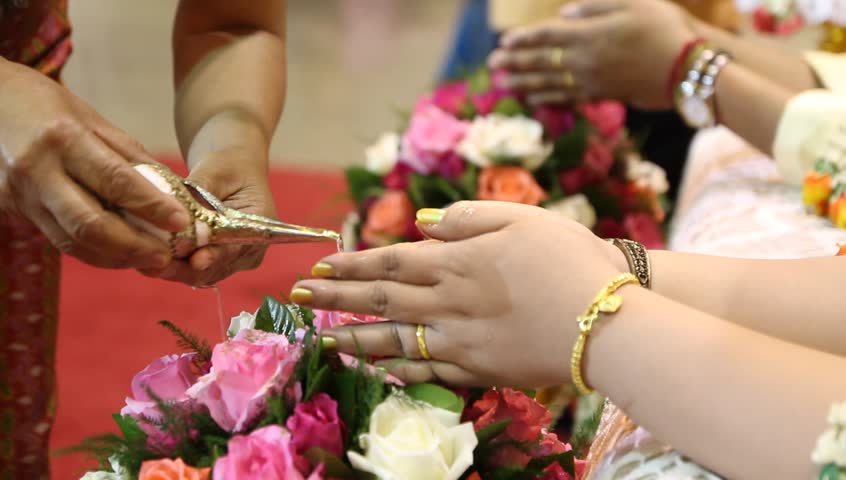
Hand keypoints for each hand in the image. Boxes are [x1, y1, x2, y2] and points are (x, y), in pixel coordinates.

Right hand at [0, 60, 187, 268]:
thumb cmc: (45, 104)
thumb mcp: (90, 117)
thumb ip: (128, 154)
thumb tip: (171, 188)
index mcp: (62, 139)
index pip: (114, 180)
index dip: (150, 206)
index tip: (181, 221)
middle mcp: (38, 170)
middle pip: (90, 223)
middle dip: (133, 246)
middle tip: (166, 256)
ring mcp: (21, 195)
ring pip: (72, 241)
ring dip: (115, 258)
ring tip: (147, 260)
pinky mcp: (13, 211)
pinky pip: (59, 239)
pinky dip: (93, 251)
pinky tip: (119, 254)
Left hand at [139, 149, 276, 285]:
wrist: (232, 171)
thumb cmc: (228, 167)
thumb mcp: (216, 172)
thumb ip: (201, 192)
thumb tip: (180, 213)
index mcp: (260, 226)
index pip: (236, 247)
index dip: (214, 256)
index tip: (195, 261)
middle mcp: (250, 250)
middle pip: (218, 269)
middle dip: (186, 270)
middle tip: (157, 265)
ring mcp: (233, 259)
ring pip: (203, 275)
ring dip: (175, 271)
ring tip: (146, 262)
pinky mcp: (215, 261)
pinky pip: (193, 271)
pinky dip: (173, 266)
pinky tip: (149, 259)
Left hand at [292, 201, 628, 387]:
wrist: (607, 320)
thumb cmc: (569, 259)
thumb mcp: (522, 218)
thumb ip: (469, 219)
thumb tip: (422, 225)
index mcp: (456, 261)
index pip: (389, 260)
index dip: (351, 264)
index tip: (318, 267)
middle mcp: (448, 302)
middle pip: (380, 298)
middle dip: (335, 298)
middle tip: (296, 299)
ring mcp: (460, 340)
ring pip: (394, 338)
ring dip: (354, 337)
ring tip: (322, 338)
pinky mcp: (478, 369)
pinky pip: (426, 370)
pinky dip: (397, 369)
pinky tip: (377, 370)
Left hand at [488, 0, 696, 109]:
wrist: (688, 67)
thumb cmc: (665, 28)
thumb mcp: (633, 4)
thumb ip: (595, 7)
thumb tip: (564, 12)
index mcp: (589, 33)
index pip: (546, 35)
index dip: (523, 39)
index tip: (503, 43)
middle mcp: (585, 59)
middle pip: (541, 61)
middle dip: (514, 63)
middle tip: (491, 67)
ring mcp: (591, 80)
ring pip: (549, 82)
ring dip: (524, 83)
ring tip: (503, 86)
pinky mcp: (602, 94)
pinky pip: (567, 98)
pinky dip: (547, 98)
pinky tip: (533, 100)